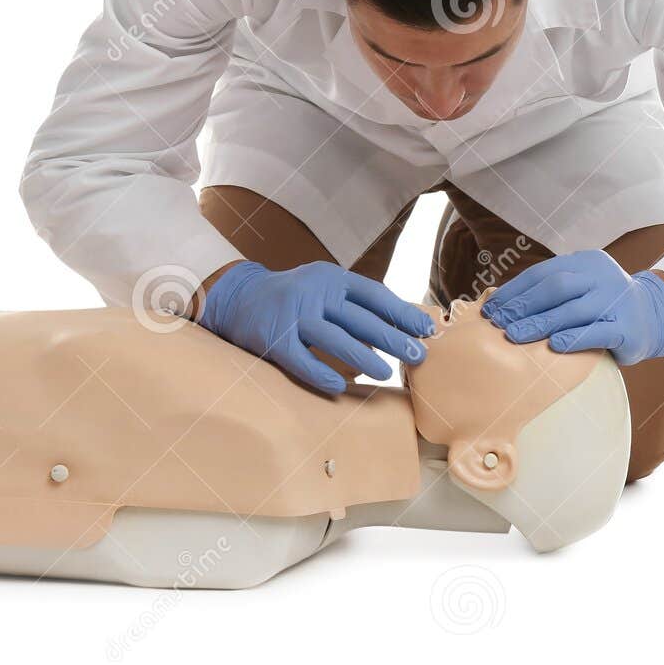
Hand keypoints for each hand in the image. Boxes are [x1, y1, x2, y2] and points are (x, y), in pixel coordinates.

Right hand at [197, 260, 433, 394]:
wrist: (238, 296)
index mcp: (331, 278)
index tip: (425, 330)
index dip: (401, 313)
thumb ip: (356, 304)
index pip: (374, 294)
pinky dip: (320, 374)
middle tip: (419, 356)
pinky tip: (339, 387)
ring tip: (386, 373)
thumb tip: (404, 326)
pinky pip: (301, 360)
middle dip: (393, 339)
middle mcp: (313, 293)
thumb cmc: (295, 298)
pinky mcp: (273, 338)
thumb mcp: (325, 288)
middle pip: (360, 318)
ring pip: (335, 339)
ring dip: (364, 358)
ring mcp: (292, 315)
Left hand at [482, 250, 663, 365]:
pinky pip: (598, 332)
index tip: (491, 307)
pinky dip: (574, 338)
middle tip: (499, 322)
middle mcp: (603, 277)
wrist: (654, 316)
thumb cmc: (603, 303)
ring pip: (573, 310)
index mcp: (586, 262)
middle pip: (556, 288)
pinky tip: (554, 345)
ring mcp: (617, 301)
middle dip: (523, 305)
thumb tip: (501, 301)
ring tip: (514, 336)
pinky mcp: (628, 328)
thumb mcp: (582, 286)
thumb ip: (551, 289)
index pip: (543, 273)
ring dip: (540, 324)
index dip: (514, 290)